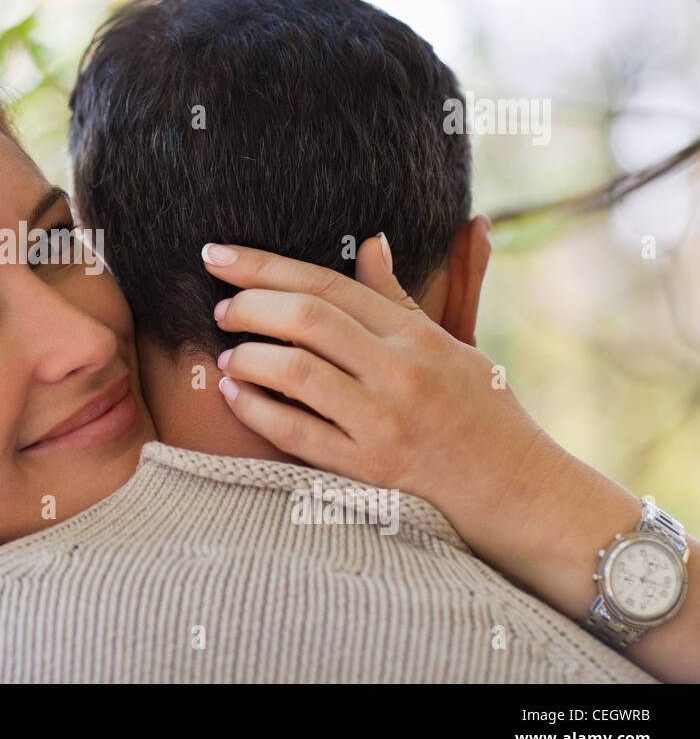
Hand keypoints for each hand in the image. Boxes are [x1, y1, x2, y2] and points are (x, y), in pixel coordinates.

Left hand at [200, 232, 549, 505]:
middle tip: (221, 308)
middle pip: (306, 319)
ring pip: (295, 372)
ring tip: (227, 354)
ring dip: (247, 357)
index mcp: (416, 335)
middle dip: (248, 306)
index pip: (327, 284)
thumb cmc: (482, 414)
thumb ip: (399, 298)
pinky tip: (235, 395)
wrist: (519, 494)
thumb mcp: (451, 344)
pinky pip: (296, 433)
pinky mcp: (368, 470)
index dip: (263, 265)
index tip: (219, 254)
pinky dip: (256, 409)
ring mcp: (383, 422)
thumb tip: (370, 244)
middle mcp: (400, 371)